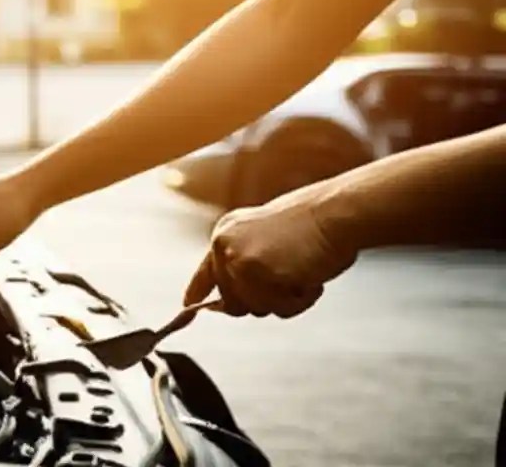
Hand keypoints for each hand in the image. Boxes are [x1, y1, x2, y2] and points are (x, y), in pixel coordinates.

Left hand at [183, 181, 360, 317]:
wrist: (336, 213)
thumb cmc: (314, 226)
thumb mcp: (267, 240)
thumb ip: (246, 265)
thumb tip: (231, 303)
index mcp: (227, 234)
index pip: (206, 272)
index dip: (197, 292)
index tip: (187, 307)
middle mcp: (225, 246)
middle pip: (233, 302)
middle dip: (263, 299)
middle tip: (290, 277)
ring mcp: (238, 259)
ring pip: (258, 309)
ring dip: (286, 299)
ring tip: (303, 271)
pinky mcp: (256, 272)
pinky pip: (280, 309)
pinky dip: (300, 301)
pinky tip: (309, 276)